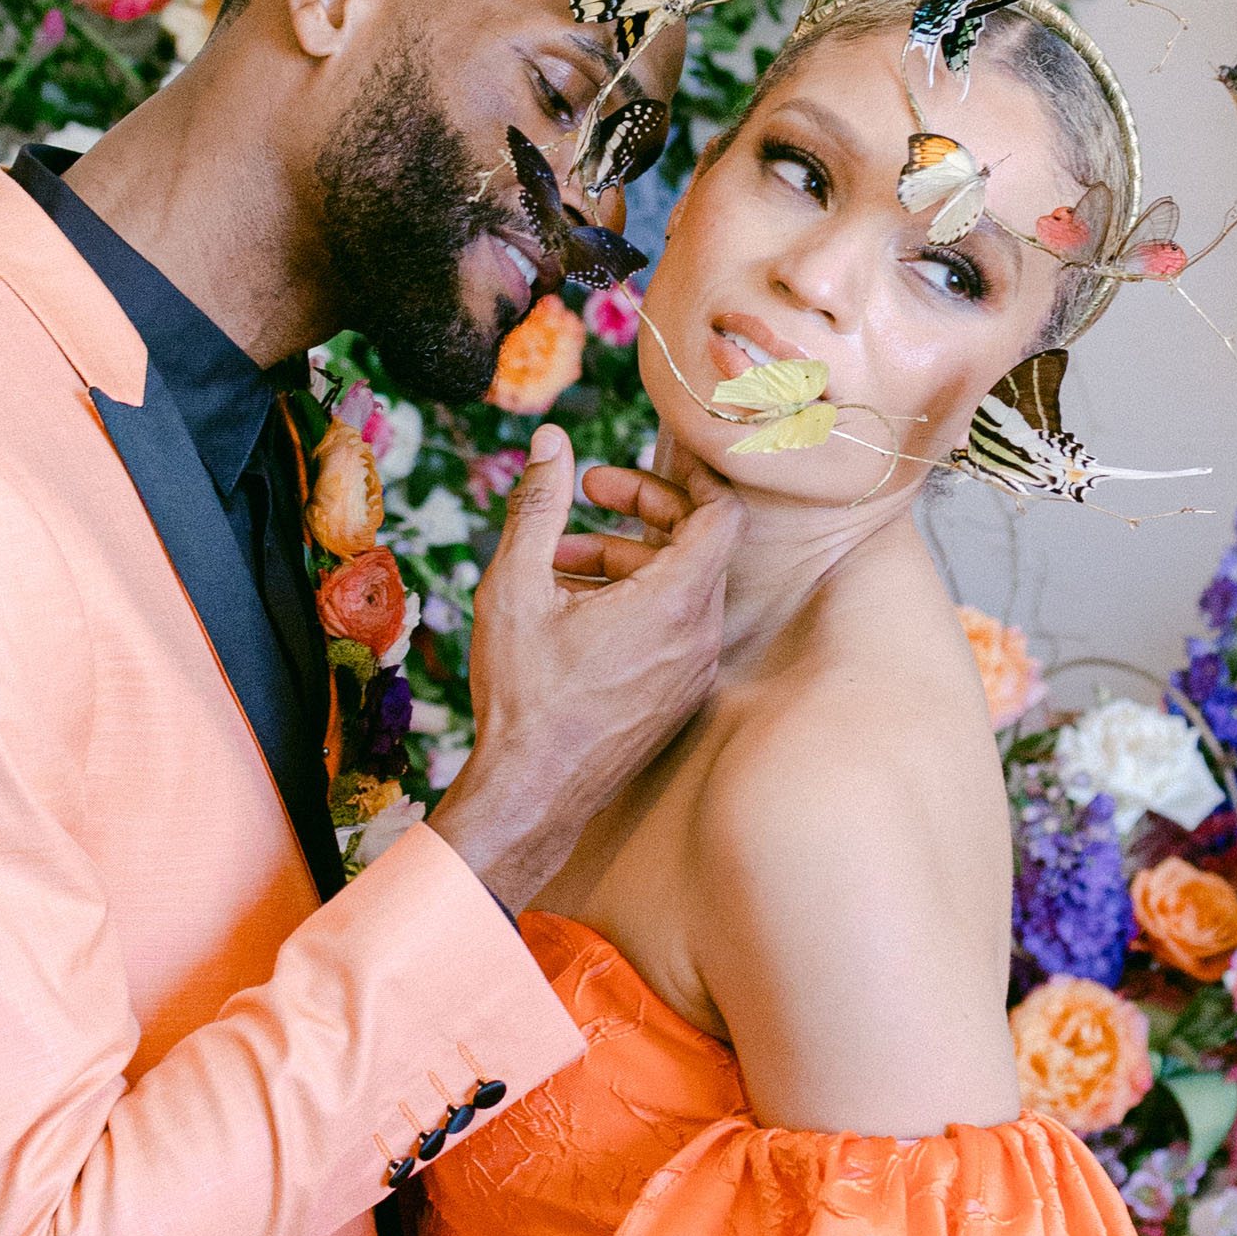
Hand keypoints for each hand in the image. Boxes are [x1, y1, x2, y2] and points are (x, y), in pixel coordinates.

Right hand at [428, 427, 739, 910]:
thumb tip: (549, 440)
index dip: (688, 474)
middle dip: (641, 509)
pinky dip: (633, 602)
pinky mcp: (678, 698)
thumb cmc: (523, 694)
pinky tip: (569, 609)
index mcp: (674, 602)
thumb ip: (536, 505)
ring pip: (679, 587)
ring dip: (625, 558)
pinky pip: (672, 629)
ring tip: (554, 559)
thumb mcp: (514, 586)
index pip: (721, 512)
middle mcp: (699, 636)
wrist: (530, 795)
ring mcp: (693, 672)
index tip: (643, 460)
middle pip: (697, 544)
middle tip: (587, 490)